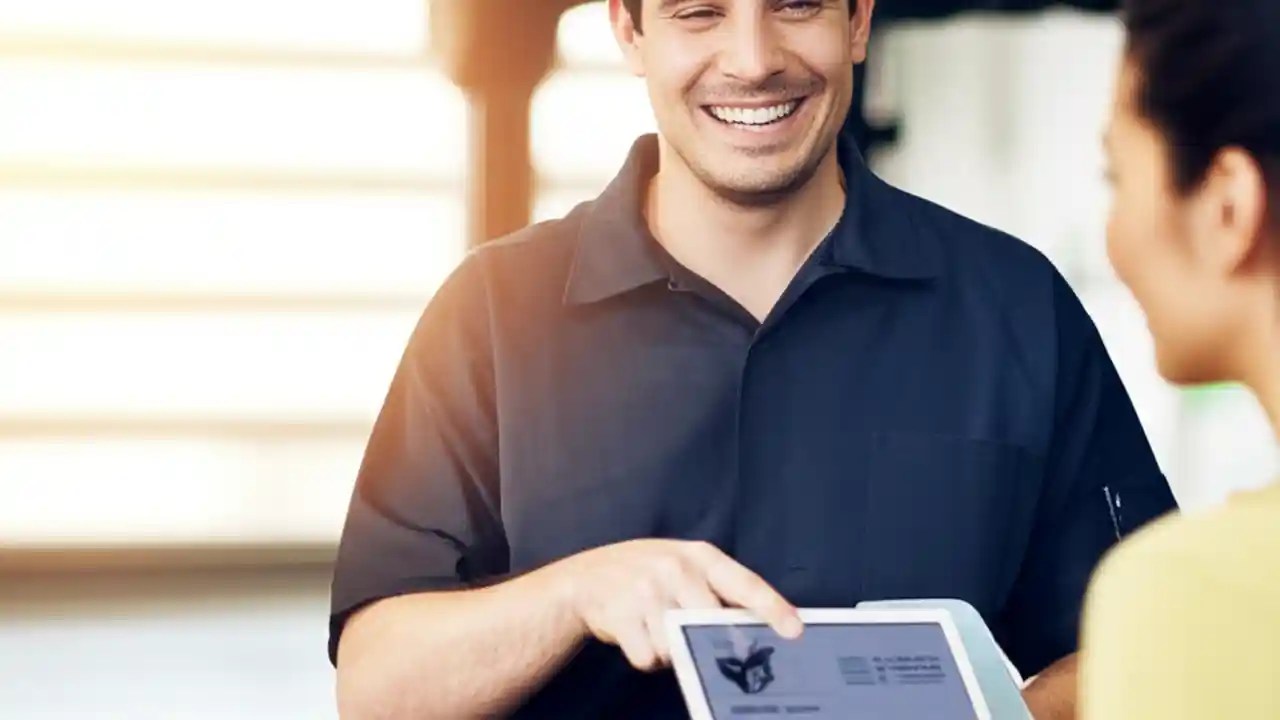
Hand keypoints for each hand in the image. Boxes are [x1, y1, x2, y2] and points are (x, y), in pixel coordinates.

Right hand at [549, 539, 802, 671]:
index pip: (745, 583)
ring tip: (653, 626)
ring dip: (669, 650)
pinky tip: (635, 633)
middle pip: (711, 623)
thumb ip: (715, 589)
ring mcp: (646, 590)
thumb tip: (755, 630)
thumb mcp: (681, 566)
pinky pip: (650, 659)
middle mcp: (675, 567)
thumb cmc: (644, 575)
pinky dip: (645, 657)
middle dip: (703, 639)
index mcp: (699, 555)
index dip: (772, 607)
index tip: (795, 631)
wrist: (583, 580)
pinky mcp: (622, 616)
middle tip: (685, 631)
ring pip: (679, 647)